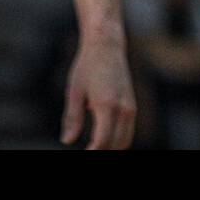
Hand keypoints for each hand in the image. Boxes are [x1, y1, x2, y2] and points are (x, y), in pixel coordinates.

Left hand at [61, 27, 135, 148]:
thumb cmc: (88, 66)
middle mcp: (123, 108)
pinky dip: (118, 140)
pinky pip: (128, 131)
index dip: (92, 153)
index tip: (82, 154)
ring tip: (94, 148)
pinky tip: (102, 140)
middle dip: (102, 153)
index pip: (102, 142)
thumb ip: (72, 118)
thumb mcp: (74, 91)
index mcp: (107, 105)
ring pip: (126, 141)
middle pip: (117, 145)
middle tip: (87, 152)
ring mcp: (131, 107)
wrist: (107, 45)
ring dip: (112, 148)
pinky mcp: (132, 104)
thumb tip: (67, 141)